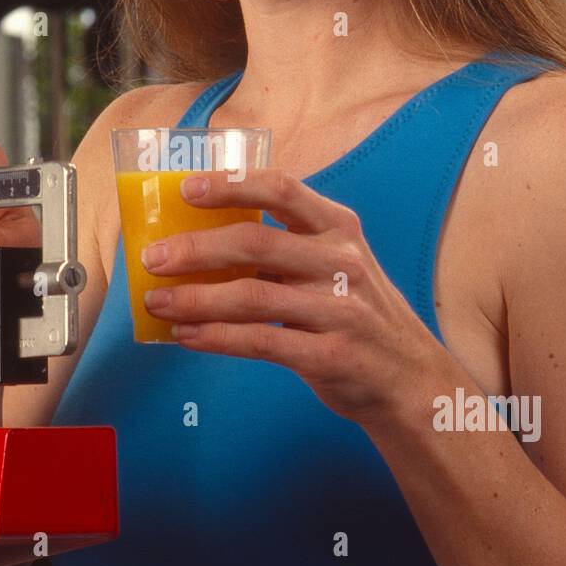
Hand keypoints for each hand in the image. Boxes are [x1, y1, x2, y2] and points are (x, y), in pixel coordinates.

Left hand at [140, 168, 446, 425]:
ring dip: (195, 298)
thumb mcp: (337, 264)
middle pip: (256, 242)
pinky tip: (186, 335)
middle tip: (153, 257)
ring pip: (251, 296)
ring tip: (157, 302)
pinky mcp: (330, 355)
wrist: (412, 380)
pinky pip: (260, 342)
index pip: (281, 189)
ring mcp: (339, 309)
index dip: (230, 185)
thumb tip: (202, 242)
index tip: (185, 189)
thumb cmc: (358, 314)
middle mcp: (342, 262)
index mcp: (339, 228)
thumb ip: (287, 247)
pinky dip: (216, 338)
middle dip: (196, 249)